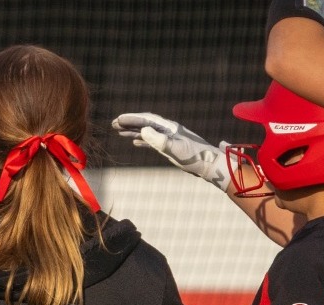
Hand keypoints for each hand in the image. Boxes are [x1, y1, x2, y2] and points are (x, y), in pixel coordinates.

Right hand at [113, 112, 232, 191]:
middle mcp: (168, 130)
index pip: (147, 119)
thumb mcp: (176, 149)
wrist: (210, 166)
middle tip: (113, 124)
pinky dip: (142, 140)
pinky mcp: (171, 147)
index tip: (118, 120)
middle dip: (129, 123)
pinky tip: (135, 142)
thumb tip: (143, 130)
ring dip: (133, 131)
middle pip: (145, 123)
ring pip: (147, 131)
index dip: (131, 119)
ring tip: (119, 131)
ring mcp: (170, 138)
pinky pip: (152, 141)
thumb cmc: (195, 158)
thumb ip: (159, 140)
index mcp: (169, 128)